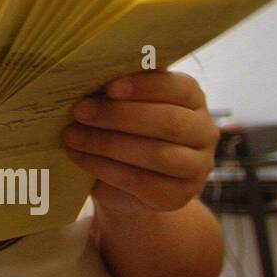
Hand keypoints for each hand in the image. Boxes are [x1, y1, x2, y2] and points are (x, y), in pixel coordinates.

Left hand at [63, 69, 218, 217]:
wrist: (123, 183)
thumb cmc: (121, 131)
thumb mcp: (121, 106)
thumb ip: (115, 92)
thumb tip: (86, 79)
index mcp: (192, 99)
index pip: (179, 88)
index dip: (145, 86)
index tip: (109, 88)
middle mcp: (204, 132)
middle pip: (168, 122)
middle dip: (119, 116)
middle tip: (80, 111)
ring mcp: (196, 168)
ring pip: (157, 155)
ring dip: (108, 143)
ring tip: (72, 136)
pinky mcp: (177, 197)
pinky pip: (141, 182)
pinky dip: (105, 168)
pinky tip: (80, 158)